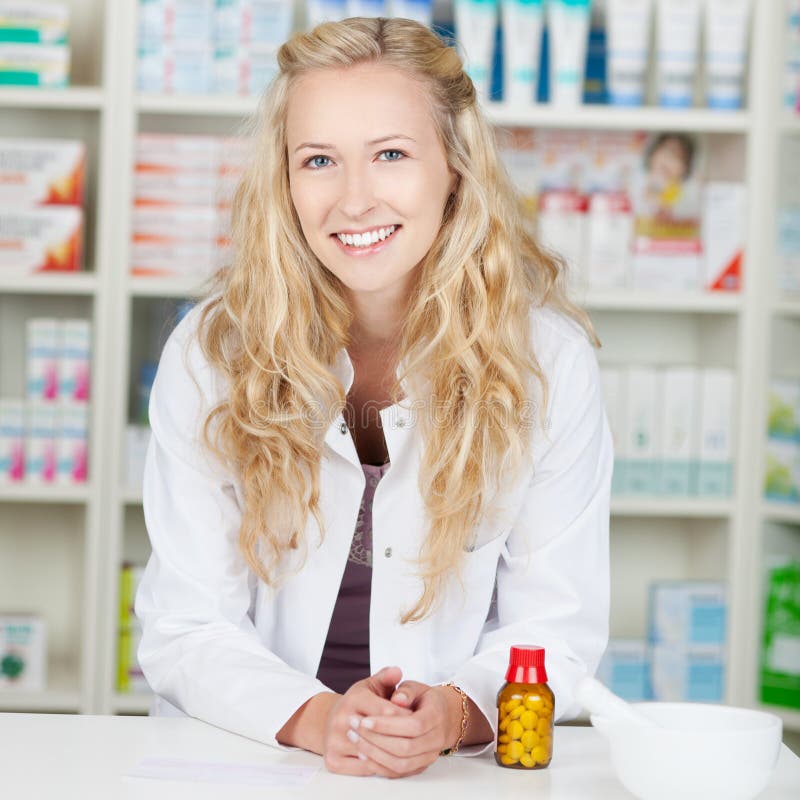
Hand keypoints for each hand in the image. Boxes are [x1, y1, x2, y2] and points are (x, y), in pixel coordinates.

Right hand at [322, 666, 413, 776]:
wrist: (330, 720)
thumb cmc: (358, 703)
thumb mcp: (372, 685)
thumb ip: (387, 677)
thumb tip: (397, 672)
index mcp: (353, 698)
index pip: (387, 712)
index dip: (406, 717)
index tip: (418, 719)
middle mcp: (341, 720)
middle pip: (380, 735)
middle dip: (402, 737)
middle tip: (418, 738)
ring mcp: (334, 742)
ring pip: (373, 755)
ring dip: (394, 755)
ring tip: (410, 751)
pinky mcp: (333, 761)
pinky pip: (366, 770)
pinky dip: (382, 767)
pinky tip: (393, 760)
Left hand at [345, 680, 462, 777]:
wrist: (440, 717)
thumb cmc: (423, 699)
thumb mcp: (415, 687)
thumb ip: (406, 691)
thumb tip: (397, 699)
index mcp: (436, 716)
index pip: (414, 725)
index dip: (388, 725)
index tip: (365, 720)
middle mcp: (436, 740)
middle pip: (406, 747)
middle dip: (376, 739)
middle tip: (354, 727)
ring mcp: (428, 756)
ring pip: (401, 763)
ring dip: (374, 754)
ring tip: (355, 738)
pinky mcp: (419, 767)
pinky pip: (398, 773)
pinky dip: (378, 765)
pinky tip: (362, 752)